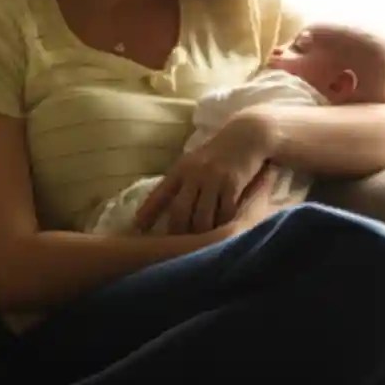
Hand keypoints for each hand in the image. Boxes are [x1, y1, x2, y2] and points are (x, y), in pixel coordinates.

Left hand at [135, 110, 274, 234]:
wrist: (248, 135)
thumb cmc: (218, 153)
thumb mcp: (194, 162)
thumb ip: (181, 183)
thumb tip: (163, 210)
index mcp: (180, 169)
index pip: (159, 195)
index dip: (147, 214)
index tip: (137, 230)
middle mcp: (194, 174)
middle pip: (179, 212)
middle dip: (176, 234)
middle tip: (175, 250)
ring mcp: (214, 179)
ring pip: (202, 218)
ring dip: (200, 236)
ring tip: (199, 248)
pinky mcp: (233, 184)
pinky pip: (224, 214)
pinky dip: (222, 227)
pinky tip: (222, 236)